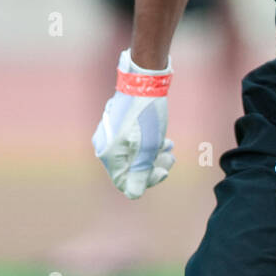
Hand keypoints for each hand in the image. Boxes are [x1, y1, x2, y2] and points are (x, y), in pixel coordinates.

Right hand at [92, 50, 174, 199]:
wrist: (144, 81)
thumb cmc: (145, 116)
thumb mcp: (148, 148)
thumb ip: (140, 173)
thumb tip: (133, 195)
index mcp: (108, 154)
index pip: (126, 183)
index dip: (147, 182)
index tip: (164, 171)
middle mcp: (105, 146)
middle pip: (130, 170)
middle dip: (153, 167)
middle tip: (170, 159)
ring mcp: (110, 135)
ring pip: (134, 156)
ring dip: (154, 155)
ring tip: (170, 146)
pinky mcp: (118, 126)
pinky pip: (133, 144)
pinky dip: (149, 145)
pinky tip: (164, 140)